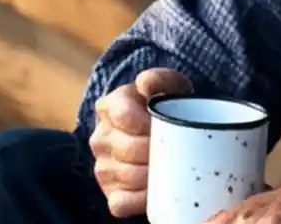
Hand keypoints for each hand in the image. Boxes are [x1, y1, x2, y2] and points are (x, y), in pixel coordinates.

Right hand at [89, 67, 192, 217]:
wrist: (166, 130)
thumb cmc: (170, 107)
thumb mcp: (169, 86)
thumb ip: (159, 79)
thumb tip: (145, 85)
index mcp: (109, 106)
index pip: (124, 115)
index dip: (148, 122)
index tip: (169, 124)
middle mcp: (100, 138)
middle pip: (128, 149)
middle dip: (157, 150)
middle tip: (180, 148)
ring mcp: (102, 167)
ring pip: (128, 176)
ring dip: (155, 175)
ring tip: (174, 167)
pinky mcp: (110, 193)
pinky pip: (122, 203)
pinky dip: (142, 200)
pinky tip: (159, 189)